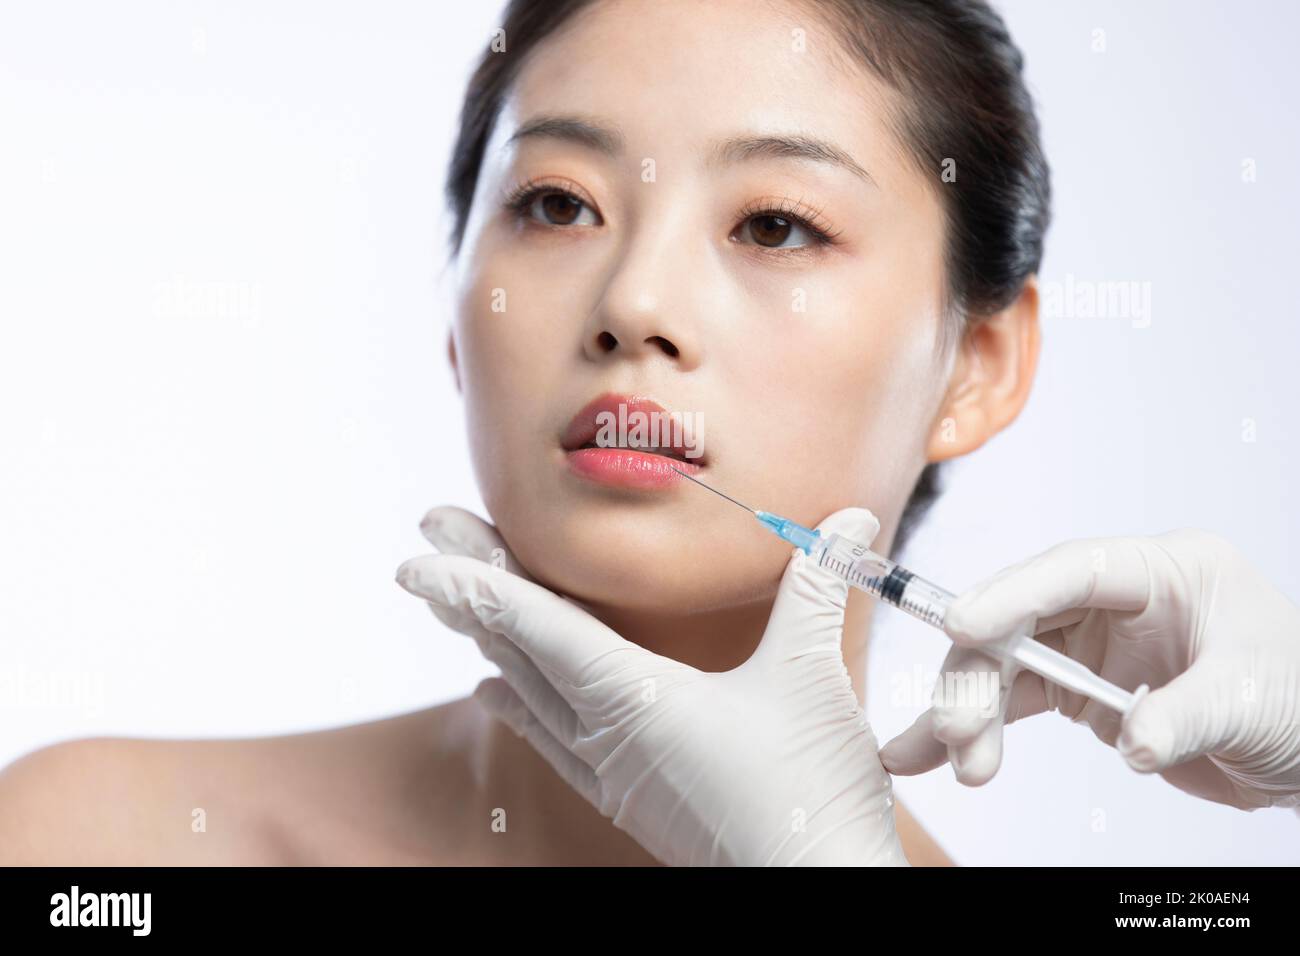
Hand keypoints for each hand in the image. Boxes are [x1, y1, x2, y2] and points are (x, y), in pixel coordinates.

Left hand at [396, 505, 908, 865]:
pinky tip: (492, 693)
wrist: (812, 892)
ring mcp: (612, 769)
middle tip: (424, 538)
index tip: (418, 552)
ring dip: (487, 639)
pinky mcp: (629, 796)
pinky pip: (551, 740)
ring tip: (449, 603)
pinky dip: (517, 706)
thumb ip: (815, 589)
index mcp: (633, 695)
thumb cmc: (806, 790)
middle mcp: (605, 732)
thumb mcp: (810, 676)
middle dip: (468, 589)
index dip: (475, 580)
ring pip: (528, 691)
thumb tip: (850, 518)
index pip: (533, 623)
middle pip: (517, 646)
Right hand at [879, 529, 1299, 810]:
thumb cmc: (1299, 697)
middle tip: (955, 727)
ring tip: (956, 761)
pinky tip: (933, 754)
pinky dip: (976, 729)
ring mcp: (1089, 643)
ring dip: (969, 709)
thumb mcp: (1250, 698)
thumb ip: (1187, 715)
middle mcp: (1113, 600)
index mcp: (1163, 571)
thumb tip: (1135, 742)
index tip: (961, 625)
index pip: (1074, 569)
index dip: (1011, 593)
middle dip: (978, 673)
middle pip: (1020, 620)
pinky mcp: (1077, 689)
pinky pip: (1012, 702)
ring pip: (1003, 663)